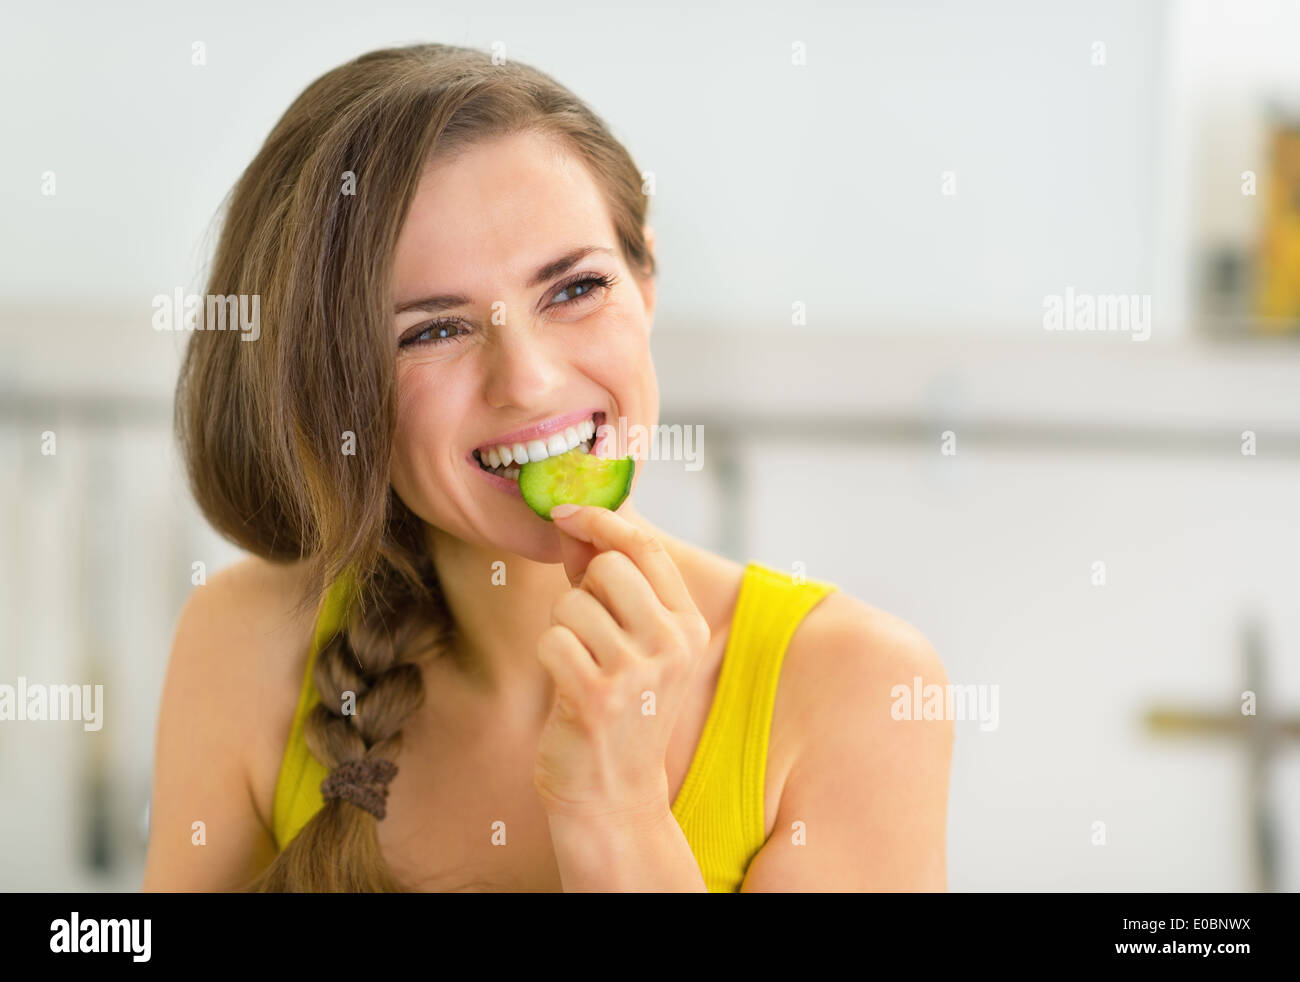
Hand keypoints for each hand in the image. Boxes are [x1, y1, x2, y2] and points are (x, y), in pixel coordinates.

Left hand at [532, 505, 711, 824]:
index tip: (566, 514)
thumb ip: (607, 581)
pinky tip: (567, 686)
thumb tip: (574, 519)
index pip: (646, 547)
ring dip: (562, 629)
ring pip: (573, 603)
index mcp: (688, 625)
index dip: (601, 521)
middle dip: (582, 590)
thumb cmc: (616, 708)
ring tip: (580, 665)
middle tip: (588, 633)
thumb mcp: (630, 642)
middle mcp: (673, 643)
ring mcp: (638, 671)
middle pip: (609, 566)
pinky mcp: (598, 696)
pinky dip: (548, 657)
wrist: (613, 796)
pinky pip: (552, 640)